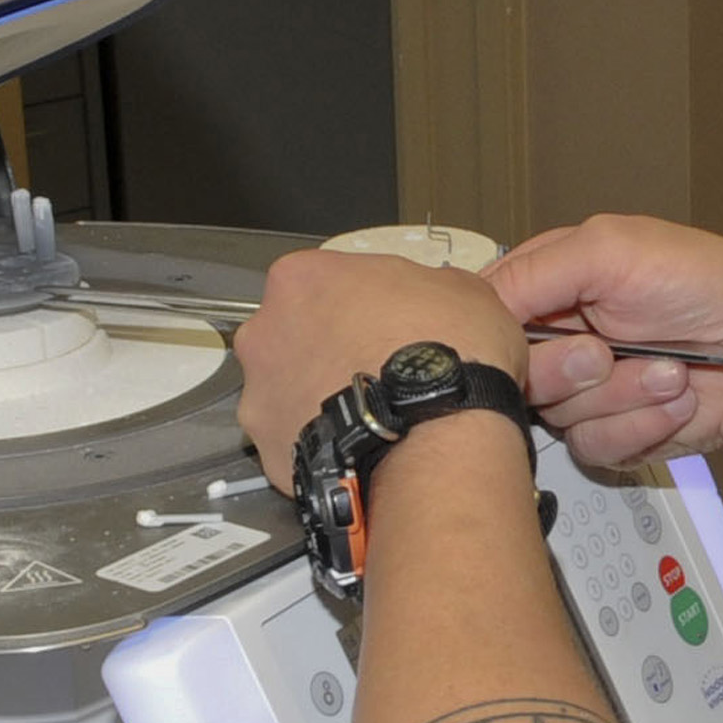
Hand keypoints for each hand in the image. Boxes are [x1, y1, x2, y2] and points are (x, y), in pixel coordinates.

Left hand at [234, 249, 528, 490]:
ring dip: (319, 395)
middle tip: (376, 366)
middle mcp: (265, 330)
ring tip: (369, 411)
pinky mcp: (268, 445)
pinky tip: (357, 444)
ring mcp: (259, 391)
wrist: (434, 436)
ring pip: (289, 388)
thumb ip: (428, 284)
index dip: (363, 302)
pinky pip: (294, 438)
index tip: (386, 320)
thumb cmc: (442, 355)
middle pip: (297, 332)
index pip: (328, 281)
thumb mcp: (463, 289)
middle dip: (330, 347)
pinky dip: (320, 441)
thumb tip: (433, 294)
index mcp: (303, 277)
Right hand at [486, 216, 722, 467]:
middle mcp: (561, 340)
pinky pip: (593, 446)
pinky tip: (674, 399)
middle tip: (609, 349)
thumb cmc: (707, 284)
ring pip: (556, 417)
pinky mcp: (612, 433)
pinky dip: (641, 422)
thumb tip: (475, 301)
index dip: (500, 335)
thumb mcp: (612, 249)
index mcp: (550, 285)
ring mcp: (586, 391)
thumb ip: (536, 269)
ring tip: (666, 368)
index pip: (487, 317)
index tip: (535, 334)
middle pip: (514, 376)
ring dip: (621, 394)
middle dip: (570, 369)